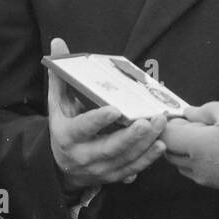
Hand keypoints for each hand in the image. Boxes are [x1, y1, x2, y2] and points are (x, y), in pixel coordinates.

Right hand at [46, 37, 165, 189]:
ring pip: (125, 158)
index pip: (83, 128)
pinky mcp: (113, 175)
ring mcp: (99, 168)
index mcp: (67, 135)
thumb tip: (58, 42)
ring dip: (145, 144)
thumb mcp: (57, 103)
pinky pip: (133, 168)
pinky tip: (160, 144)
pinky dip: (148, 158)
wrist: (60, 165)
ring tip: (160, 125)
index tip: (114, 110)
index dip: (98, 121)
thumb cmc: (64, 126)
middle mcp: (83, 155)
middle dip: (131, 136)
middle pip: (109, 147)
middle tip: (148, 121)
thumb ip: (61, 75)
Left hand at [162, 110, 218, 190]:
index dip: (168, 125)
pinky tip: (215, 149)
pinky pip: (199, 174)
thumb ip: (199, 113)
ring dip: (185, 153)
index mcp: (197, 146)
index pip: (167, 137)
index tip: (174, 117)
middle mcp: (199, 167)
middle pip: (171, 154)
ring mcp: (210, 179)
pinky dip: (197, 162)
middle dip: (175, 139)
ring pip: (183, 166)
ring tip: (204, 137)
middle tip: (189, 125)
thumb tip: (187, 114)